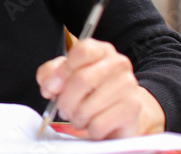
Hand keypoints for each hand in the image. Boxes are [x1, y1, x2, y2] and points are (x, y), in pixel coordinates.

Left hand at [36, 38, 165, 138]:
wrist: (121, 112)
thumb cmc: (92, 91)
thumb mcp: (68, 75)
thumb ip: (52, 73)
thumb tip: (48, 84)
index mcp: (101, 50)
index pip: (82, 50)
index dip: (62, 71)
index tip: (52, 86)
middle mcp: (118, 63)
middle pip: (82, 79)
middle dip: (65, 100)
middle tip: (62, 108)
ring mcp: (128, 85)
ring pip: (88, 105)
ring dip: (76, 117)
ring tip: (78, 117)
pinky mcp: (132, 109)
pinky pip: (98, 124)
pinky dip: (90, 129)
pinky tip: (93, 124)